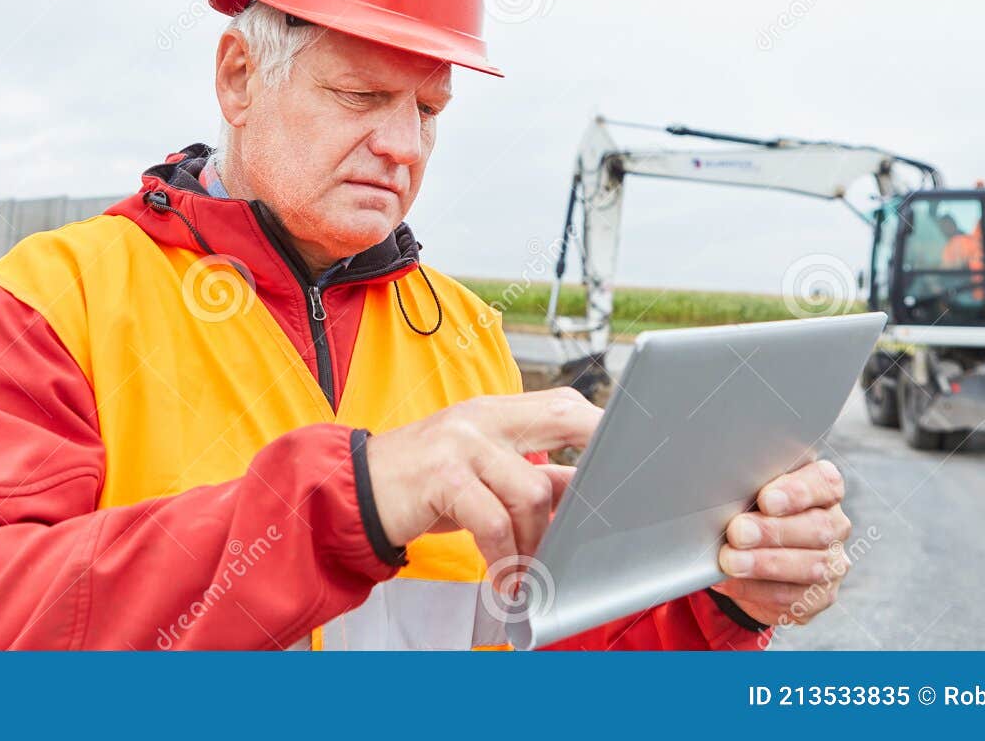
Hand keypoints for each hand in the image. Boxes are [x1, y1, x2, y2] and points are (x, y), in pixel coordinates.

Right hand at [364, 388, 596, 590]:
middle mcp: (482, 417)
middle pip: (563, 418)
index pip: (564, 404)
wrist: (353, 491)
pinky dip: (505, 559)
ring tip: (525, 570)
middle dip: (596, 458)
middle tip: (607, 507)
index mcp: (495, 410)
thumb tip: (578, 494)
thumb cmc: (421, 486)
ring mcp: (462, 442)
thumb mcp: (477, 473)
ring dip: (535, 541)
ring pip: (531, 491)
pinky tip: (504, 580)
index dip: (602, 428)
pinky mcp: (442, 476)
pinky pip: (494, 523)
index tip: (631, 456)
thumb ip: (524, 475)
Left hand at [712, 459, 851, 628]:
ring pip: (810, 566)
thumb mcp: (750, 493)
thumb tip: (720, 498)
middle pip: (818, 527)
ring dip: (764, 564)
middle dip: (773, 532)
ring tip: (731, 561)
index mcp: (824, 491)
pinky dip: (757, 590)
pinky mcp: (819, 597)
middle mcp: (835, 526)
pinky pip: (794, 598)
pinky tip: (730, 581)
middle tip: (738, 533)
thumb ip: (747, 490)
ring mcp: (832, 564)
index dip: (798, 492)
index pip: (826, 484)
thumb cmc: (752, 511)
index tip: (765, 500)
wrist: (752, 555)